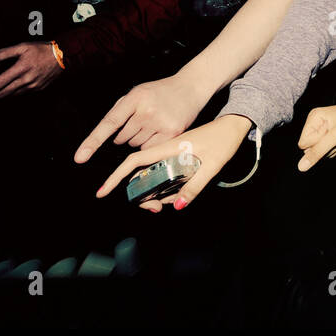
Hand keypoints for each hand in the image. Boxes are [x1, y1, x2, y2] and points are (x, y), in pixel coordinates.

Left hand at [0, 42, 62, 98]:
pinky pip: (20, 94)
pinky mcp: (37, 89)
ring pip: (11, 95)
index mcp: (20, 69)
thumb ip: (3, 53)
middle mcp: (26, 80)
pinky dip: (12, 92)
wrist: (61, 56)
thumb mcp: (22, 47)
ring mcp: (32, 86)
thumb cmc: (42, 50)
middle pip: (2, 93)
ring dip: (0, 94)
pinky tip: (8, 87)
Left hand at [73, 73, 207, 162]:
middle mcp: (146, 110)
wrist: (190, 86)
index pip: (109, 123)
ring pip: (135, 145)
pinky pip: (150, 149)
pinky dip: (151, 144)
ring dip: (139, 139)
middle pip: (122, 138)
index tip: (80, 157)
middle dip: (126, 134)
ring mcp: (160, 122)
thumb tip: (106, 135)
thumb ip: (120, 110)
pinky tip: (160, 130)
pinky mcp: (172, 132)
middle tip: (142, 120)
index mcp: (134, 98)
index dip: (92, 142)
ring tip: (153, 122)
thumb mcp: (138, 93)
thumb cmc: (159, 91)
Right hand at [97, 114, 250, 211]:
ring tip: (176, 200)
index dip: (115, 177)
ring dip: (157, 194)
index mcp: (168, 148)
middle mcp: (165, 151)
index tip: (102, 192)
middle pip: (140, 175)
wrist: (233, 125)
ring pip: (153, 178)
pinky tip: (182, 193)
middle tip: (156, 209)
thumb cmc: (223, 140)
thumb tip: (176, 205)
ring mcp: (170, 155)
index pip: (134, 162)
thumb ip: (195, 186)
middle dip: (141, 196)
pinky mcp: (177, 159)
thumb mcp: (213, 165)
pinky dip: (167, 188)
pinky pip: (165, 176)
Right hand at [296, 97, 335, 170]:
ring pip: (321, 151)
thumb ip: (318, 152)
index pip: (304, 144)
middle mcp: (316, 123)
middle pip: (311, 149)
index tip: (332, 135)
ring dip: (334, 148)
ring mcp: (324, 130)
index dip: (318, 144)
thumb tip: (301, 166)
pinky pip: (329, 150)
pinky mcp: (332, 135)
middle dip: (327, 148)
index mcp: (313, 118)